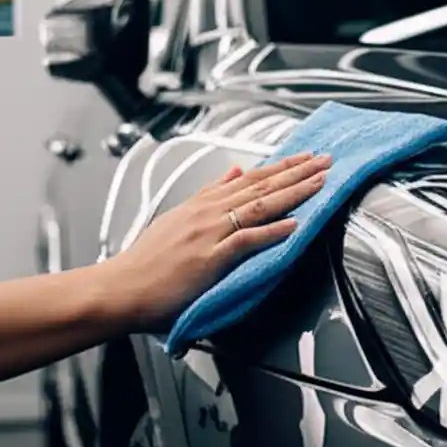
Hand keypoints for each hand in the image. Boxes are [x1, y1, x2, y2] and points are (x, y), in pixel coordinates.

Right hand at [101, 151, 330, 331]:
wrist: (119, 288)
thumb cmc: (146, 263)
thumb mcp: (177, 217)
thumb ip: (208, 194)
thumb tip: (233, 171)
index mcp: (202, 204)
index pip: (251, 178)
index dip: (281, 166)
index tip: (306, 157)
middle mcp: (208, 213)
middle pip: (261, 186)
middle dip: (297, 172)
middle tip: (326, 161)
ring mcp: (209, 234)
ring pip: (259, 206)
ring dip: (293, 193)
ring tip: (319, 183)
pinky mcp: (208, 259)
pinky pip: (246, 240)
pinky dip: (271, 231)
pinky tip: (293, 224)